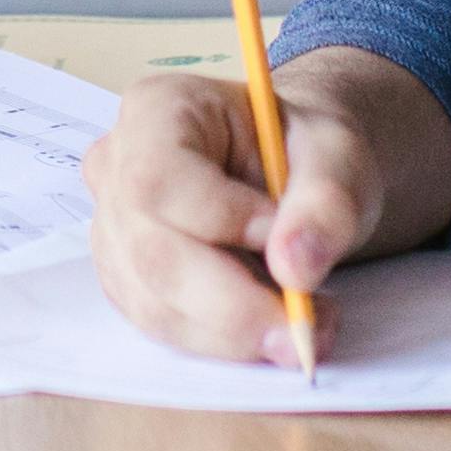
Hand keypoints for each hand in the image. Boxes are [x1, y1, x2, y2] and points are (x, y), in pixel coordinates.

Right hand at [85, 50, 450, 363]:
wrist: (292, 174)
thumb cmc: (303, 153)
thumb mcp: (337, 156)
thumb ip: (327, 203)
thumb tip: (295, 267)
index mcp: (158, 109)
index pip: (160, 178)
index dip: (221, 221)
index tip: (283, 238)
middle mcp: (117, 166)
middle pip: (151, 252)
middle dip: (232, 305)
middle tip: (303, 330)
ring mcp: (113, 228)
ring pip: (154, 302)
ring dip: (233, 333)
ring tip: (303, 325)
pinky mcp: (127, 278)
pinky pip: (163, 325)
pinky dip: (222, 341)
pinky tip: (269, 327)